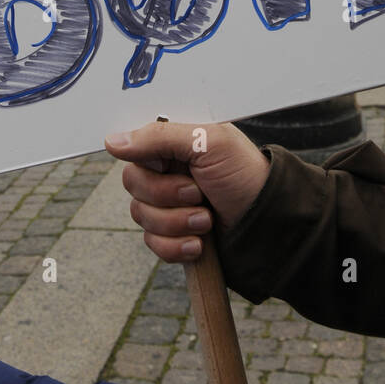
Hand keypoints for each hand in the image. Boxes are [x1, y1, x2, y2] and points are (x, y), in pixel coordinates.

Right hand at [105, 121, 270, 260]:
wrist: (272, 227)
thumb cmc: (248, 176)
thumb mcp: (209, 143)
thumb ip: (159, 136)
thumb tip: (113, 141)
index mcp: (175, 142)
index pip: (135, 148)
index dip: (150, 164)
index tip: (170, 166)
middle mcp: (168, 170)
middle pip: (133, 184)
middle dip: (167, 196)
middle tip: (199, 194)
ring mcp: (170, 203)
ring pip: (140, 216)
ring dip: (176, 223)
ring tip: (207, 221)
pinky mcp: (173, 233)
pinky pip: (152, 243)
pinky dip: (176, 246)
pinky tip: (200, 244)